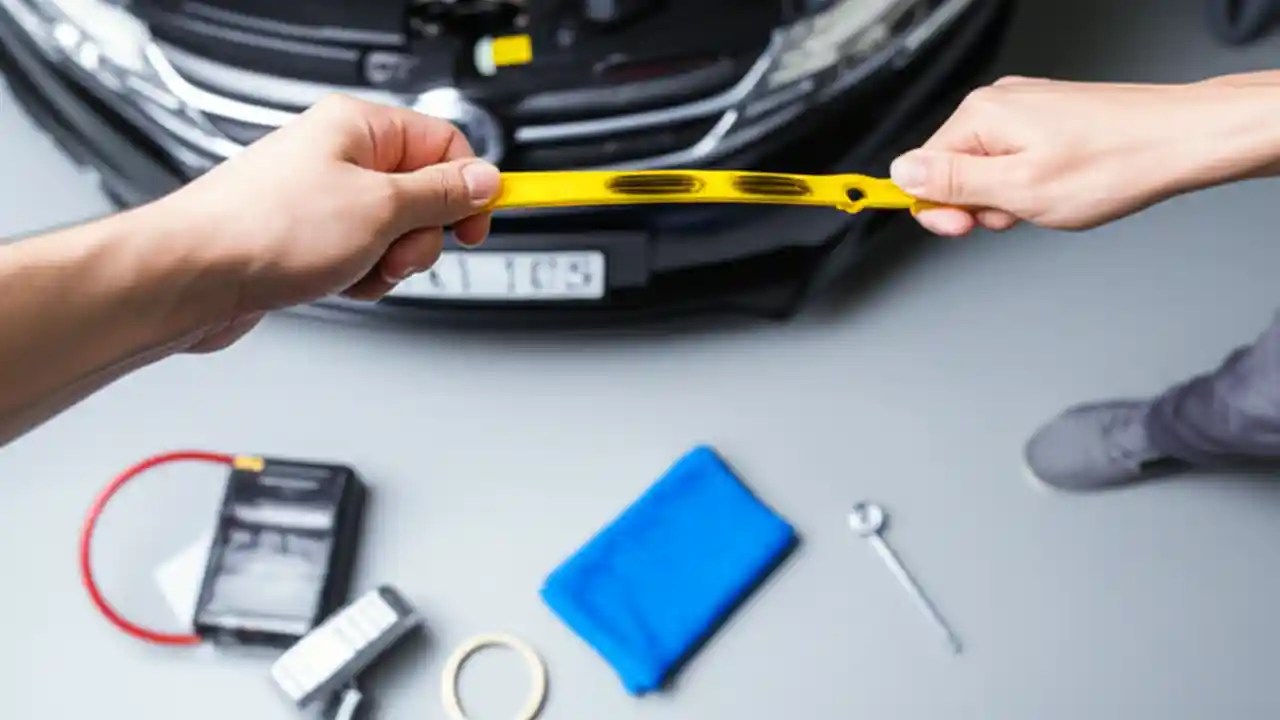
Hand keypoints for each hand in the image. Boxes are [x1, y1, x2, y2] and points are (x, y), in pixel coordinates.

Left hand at [148, 94, 500, 348]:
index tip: (478, 222)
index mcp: (360, 127)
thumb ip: (441, 195)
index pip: (445, 143)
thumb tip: (483, 181)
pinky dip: (361, 274)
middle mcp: (340, 155)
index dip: (469, 186)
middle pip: (423, 193)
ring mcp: (323, 198)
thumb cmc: (264, 229)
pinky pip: (362, 254)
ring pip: (394, 232)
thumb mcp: (380, 209)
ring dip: (389, 261)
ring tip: (357, 267)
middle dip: (421, 234)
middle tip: (398, 248)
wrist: (194, 275)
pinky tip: (337, 280)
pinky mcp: (309, 236)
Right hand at [889, 76, 1279, 235]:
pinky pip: (1012, 160)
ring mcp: (1023, 109)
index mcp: (980, 116)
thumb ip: (951, 185)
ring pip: (985, 170)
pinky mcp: (1045, 119)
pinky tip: (1057, 189)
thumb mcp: (1017, 190)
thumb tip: (899, 175)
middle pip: (951, 170)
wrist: (1183, 140)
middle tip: (1016, 215)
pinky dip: (1028, 183)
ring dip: (1006, 198)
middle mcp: (996, 104)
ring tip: (1046, 201)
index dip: (937, 210)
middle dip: (978, 205)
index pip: (921, 170)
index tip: (959, 231)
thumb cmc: (1112, 163)